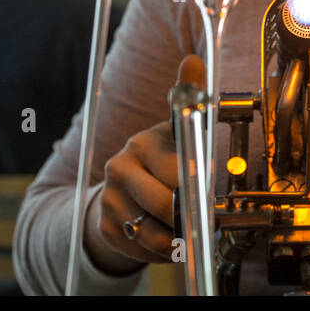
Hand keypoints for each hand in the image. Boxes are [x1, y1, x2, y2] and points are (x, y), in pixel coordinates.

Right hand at [84, 55, 206, 274]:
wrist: (124, 191)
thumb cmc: (162, 159)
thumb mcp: (178, 129)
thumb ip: (189, 96)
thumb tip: (193, 60)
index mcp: (142, 144)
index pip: (178, 170)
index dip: (195, 184)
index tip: (200, 189)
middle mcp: (120, 168)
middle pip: (167, 203)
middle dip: (189, 213)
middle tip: (204, 215)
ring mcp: (110, 198)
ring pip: (155, 231)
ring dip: (177, 237)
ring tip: (188, 229)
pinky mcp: (106, 225)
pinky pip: (142, 248)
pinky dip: (162, 250)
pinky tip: (169, 237)